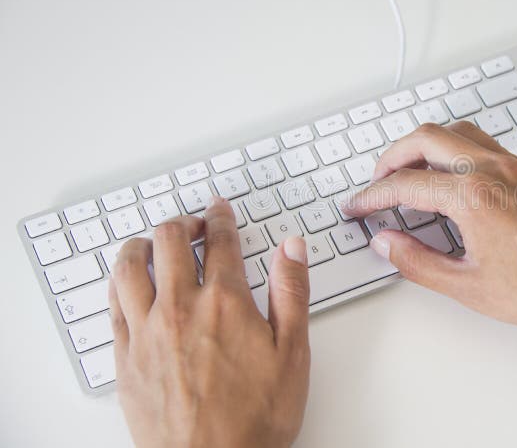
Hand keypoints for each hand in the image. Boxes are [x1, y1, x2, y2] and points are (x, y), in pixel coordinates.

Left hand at [109, 197, 309, 447]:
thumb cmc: (255, 418)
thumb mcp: (293, 353)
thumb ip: (291, 292)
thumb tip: (292, 248)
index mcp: (225, 302)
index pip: (220, 242)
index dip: (221, 217)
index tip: (220, 210)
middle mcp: (180, 308)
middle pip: (169, 241)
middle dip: (183, 223)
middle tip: (194, 226)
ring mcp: (147, 331)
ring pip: (130, 265)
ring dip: (143, 244)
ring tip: (155, 244)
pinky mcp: (125, 357)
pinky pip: (113, 303)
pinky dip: (121, 281)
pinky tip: (131, 283)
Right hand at [347, 122, 516, 344]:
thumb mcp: (468, 287)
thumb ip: (418, 262)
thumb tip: (387, 244)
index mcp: (473, 197)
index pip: (406, 184)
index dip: (373, 196)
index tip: (359, 206)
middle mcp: (493, 170)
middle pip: (425, 138)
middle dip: (392, 157)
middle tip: (377, 182)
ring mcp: (513, 166)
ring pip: (455, 131)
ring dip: (424, 145)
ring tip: (408, 171)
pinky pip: (481, 142)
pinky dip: (453, 148)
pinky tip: (450, 175)